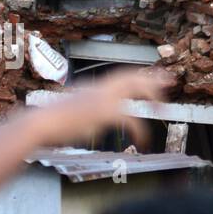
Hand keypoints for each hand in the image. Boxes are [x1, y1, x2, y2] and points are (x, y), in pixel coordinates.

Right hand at [32, 69, 172, 148]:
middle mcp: (101, 88)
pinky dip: (141, 129)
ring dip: (153, 97)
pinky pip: (131, 118)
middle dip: (153, 78)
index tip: (156, 74)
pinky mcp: (103, 113)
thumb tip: (99, 113)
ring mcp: (102, 99)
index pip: (123, 74)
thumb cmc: (53, 121)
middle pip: (133, 76)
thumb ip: (90, 105)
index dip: (141, 74)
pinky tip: (144, 139)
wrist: (40, 124)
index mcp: (95, 86)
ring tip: (163, 109)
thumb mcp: (74, 107)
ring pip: (135, 89)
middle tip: (172, 81)